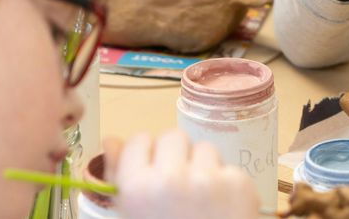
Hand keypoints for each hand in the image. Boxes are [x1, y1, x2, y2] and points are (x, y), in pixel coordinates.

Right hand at [105, 131, 259, 218]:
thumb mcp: (133, 214)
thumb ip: (120, 176)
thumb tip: (111, 140)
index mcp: (137, 188)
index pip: (138, 140)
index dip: (146, 155)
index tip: (152, 170)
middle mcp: (170, 178)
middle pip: (172, 137)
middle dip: (176, 155)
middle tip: (179, 185)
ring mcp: (207, 178)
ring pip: (203, 148)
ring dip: (203, 166)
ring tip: (201, 198)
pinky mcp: (237, 182)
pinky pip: (228, 166)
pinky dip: (226, 183)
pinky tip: (221, 205)